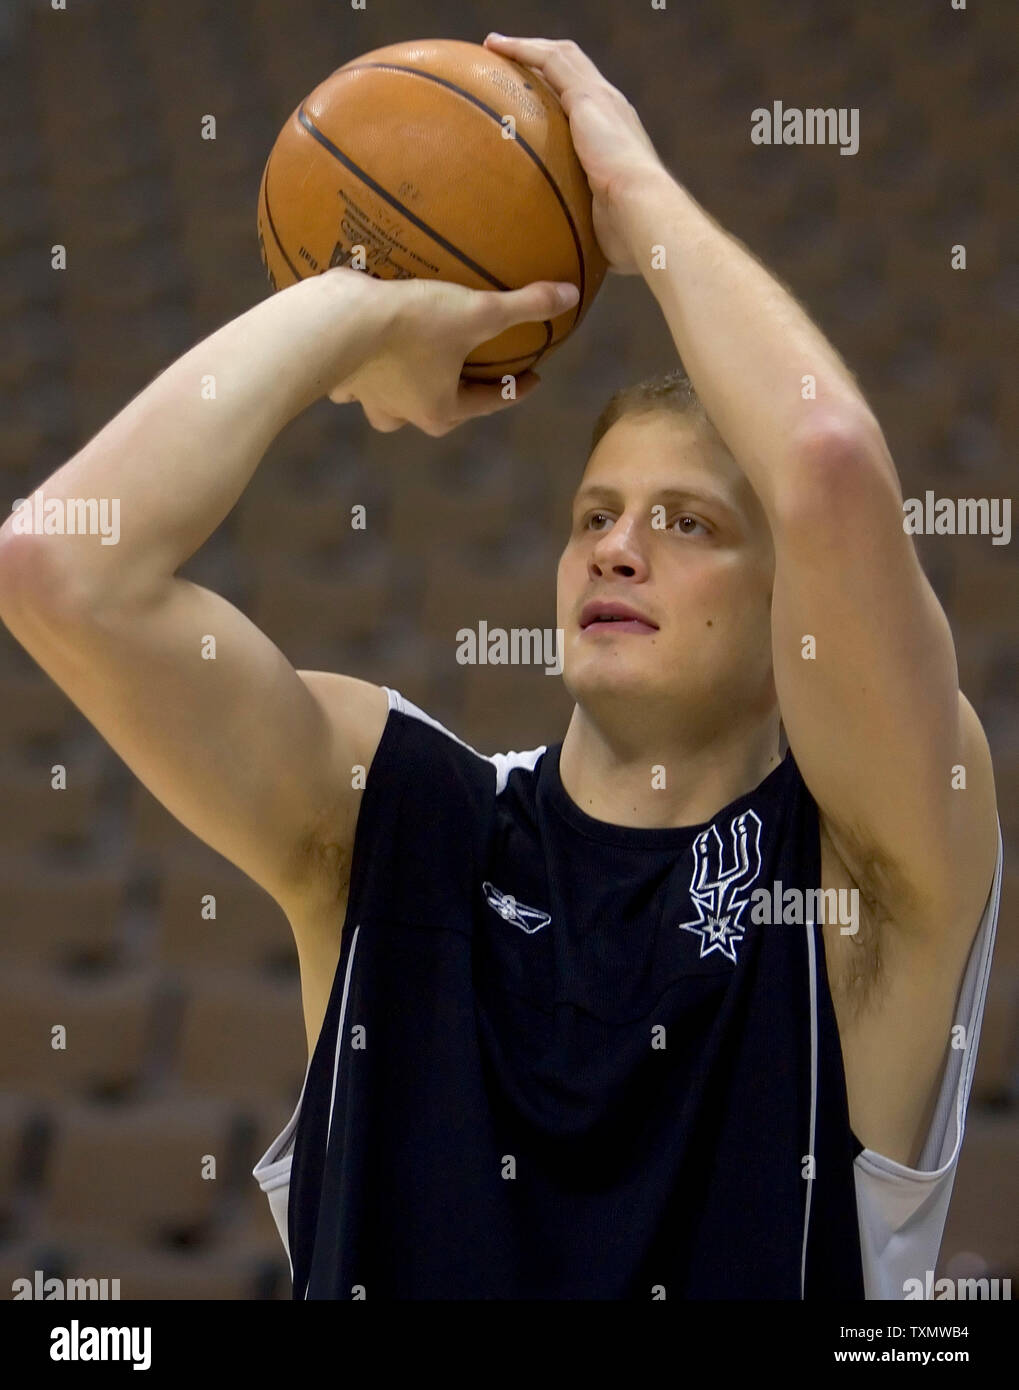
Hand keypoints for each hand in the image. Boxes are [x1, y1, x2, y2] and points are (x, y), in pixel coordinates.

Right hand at [325, 269, 578, 434]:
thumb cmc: (411, 325)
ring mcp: (368, 400)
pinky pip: (357, 381)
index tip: (533, 377)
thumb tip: (570, 295)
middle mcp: (403, 415)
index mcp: (440, 411)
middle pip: (440, 411)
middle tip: (471, 371)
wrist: (336, 323)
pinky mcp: (339, 380)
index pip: (489, 402)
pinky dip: (365, 370)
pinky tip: (365, 351)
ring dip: (406, 390)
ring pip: (393, 404)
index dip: (516, 388)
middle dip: (456, 396)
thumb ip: (524, 305)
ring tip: (414, 365)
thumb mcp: (476, 311)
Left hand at [483, 33, 667, 274]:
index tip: (537, 99)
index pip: (586, 105)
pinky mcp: (588, 98)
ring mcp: (602, 100)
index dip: (561, 96)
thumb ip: (584, 232)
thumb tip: (565, 265)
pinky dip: (523, 50)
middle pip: (574, 71)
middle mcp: (612, 110)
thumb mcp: (601, 228)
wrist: (646, 215)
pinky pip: (550, 61)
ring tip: (496, 47)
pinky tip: (496, 48)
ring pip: (562, 57)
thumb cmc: (630, 235)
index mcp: (617, 137)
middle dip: (542, 61)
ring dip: (528, 49)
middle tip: (508, 60)